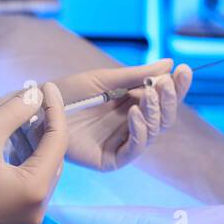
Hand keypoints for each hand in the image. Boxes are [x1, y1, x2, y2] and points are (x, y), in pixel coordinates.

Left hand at [0, 61, 192, 171]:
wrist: (38, 109)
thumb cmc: (67, 92)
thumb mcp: (104, 79)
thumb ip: (136, 75)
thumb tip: (170, 63)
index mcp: (131, 103)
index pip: (162, 98)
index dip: (176, 86)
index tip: (185, 69)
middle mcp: (131, 124)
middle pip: (163, 116)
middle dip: (169, 99)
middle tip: (167, 83)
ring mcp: (122, 143)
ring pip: (153, 132)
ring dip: (154, 112)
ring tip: (148, 95)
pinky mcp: (110, 160)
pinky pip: (133, 149)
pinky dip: (139, 132)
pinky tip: (135, 114)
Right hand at [0, 82, 67, 223]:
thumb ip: (12, 112)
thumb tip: (35, 96)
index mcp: (33, 191)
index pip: (58, 142)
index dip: (54, 110)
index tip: (48, 87)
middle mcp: (35, 215)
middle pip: (52, 163)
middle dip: (43, 132)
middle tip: (32, 106)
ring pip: (39, 182)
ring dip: (33, 154)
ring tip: (19, 128)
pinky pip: (25, 199)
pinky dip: (22, 175)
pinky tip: (8, 157)